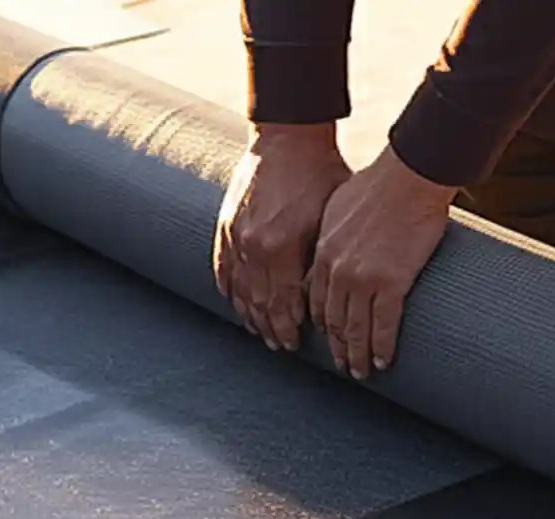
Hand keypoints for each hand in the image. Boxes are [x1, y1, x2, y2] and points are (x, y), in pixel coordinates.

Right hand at [214, 123, 351, 350]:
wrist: (287, 137)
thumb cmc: (321, 175)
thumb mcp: (332, 219)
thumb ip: (323, 259)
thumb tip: (329, 296)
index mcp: (284, 248)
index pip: (285, 304)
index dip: (290, 327)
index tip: (297, 345)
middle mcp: (255, 247)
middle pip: (260, 303)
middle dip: (271, 328)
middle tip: (279, 346)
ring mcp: (236, 235)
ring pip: (239, 289)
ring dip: (249, 314)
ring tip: (258, 332)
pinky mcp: (226, 223)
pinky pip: (222, 266)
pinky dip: (228, 287)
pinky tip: (234, 302)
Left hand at [308, 145, 457, 379]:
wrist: (410, 175)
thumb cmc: (381, 184)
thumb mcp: (340, 207)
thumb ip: (333, 232)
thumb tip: (335, 245)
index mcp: (324, 252)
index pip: (315, 300)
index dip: (321, 325)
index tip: (328, 339)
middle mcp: (337, 270)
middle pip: (332, 321)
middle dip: (337, 348)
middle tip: (343, 366)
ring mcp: (363, 278)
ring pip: (355, 329)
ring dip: (357, 355)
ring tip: (362, 371)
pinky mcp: (392, 282)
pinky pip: (384, 325)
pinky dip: (382, 347)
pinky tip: (384, 361)